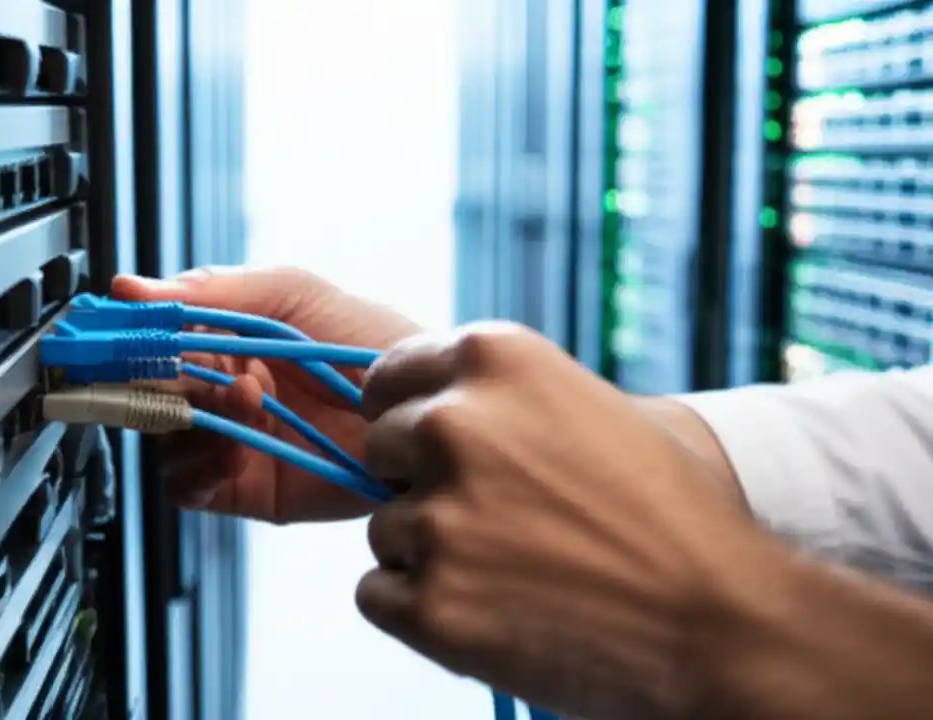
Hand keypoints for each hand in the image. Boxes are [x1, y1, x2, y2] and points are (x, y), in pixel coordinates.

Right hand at [112, 266, 419, 521]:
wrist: (422, 411)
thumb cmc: (372, 342)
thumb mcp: (292, 293)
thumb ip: (211, 291)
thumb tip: (130, 289)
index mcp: (227, 338)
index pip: (154, 337)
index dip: (132, 337)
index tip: (119, 334)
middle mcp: (222, 387)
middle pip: (150, 389)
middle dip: (159, 380)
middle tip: (181, 371)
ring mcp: (230, 438)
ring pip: (161, 438)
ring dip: (185, 420)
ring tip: (244, 401)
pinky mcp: (244, 487)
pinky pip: (186, 485)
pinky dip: (194, 466)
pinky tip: (231, 446)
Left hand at [356, 322, 772, 717]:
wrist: (724, 624)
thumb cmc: (668, 515)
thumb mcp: (587, 407)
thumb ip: (499, 398)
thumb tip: (424, 408)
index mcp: (493, 359)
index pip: (387, 377)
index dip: (404, 416)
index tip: (428, 448)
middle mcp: (451, 423)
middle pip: (379, 451)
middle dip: (420, 484)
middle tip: (496, 521)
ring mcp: (436, 516)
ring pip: (383, 529)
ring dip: (429, 553)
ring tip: (516, 573)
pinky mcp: (428, 602)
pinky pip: (378, 595)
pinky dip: (421, 612)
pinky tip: (493, 614)